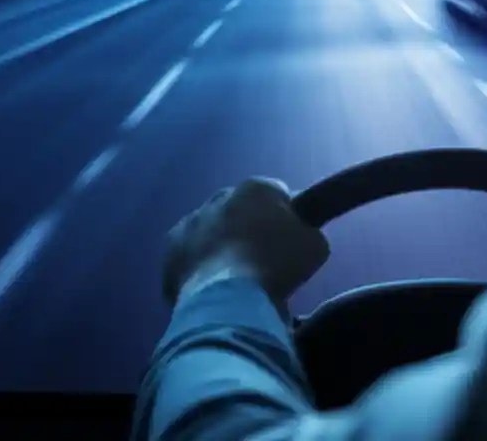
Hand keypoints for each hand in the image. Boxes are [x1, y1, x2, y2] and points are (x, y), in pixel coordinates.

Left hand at [163, 177, 328, 309]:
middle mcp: (220, 196)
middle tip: (262, 259)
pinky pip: (189, 253)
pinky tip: (212, 286)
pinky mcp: (170, 248)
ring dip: (221, 244)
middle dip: (249, 227)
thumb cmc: (277, 266)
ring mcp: (190, 221)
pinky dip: (199, 265)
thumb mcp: (315, 246)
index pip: (277, 193)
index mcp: (257, 188)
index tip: (290, 240)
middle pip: (240, 209)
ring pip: (211, 229)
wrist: (229, 298)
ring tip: (234, 277)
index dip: (286, 216)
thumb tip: (300, 232)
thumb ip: (307, 230)